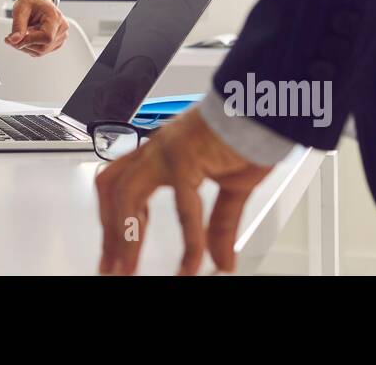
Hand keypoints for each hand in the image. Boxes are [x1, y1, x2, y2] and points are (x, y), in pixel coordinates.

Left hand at [5, 0, 67, 55]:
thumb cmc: (31, 1)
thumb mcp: (20, 9)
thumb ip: (18, 25)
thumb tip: (14, 41)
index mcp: (56, 17)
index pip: (46, 37)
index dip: (28, 41)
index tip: (14, 40)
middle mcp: (62, 28)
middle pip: (43, 47)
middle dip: (24, 44)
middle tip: (10, 38)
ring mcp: (61, 36)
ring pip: (41, 51)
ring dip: (26, 46)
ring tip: (19, 34)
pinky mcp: (56, 42)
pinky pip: (41, 51)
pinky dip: (30, 47)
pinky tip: (26, 37)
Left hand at [96, 108, 274, 274]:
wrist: (267, 106)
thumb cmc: (249, 132)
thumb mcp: (232, 187)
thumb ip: (220, 224)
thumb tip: (219, 258)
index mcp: (162, 150)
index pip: (121, 183)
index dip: (113, 219)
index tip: (114, 250)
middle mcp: (157, 147)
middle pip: (112, 188)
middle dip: (109, 231)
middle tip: (110, 267)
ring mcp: (167, 150)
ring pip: (128, 195)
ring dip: (126, 238)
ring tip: (128, 270)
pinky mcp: (186, 156)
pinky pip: (183, 208)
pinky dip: (187, 243)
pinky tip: (190, 266)